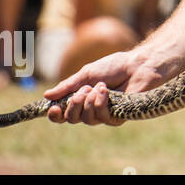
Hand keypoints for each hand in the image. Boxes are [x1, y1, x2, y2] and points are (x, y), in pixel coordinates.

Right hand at [44, 49, 171, 125]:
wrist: (138, 65)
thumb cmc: (115, 66)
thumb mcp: (87, 74)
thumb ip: (68, 86)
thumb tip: (46, 96)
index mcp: (81, 98)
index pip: (63, 114)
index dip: (55, 114)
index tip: (53, 108)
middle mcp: (91, 108)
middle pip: (71, 119)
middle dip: (73, 105)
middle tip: (82, 91)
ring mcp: (104, 114)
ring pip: (86, 120)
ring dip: (89, 102)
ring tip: (99, 87)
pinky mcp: (118, 117)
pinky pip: (102, 119)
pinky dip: (100, 104)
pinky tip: (105, 92)